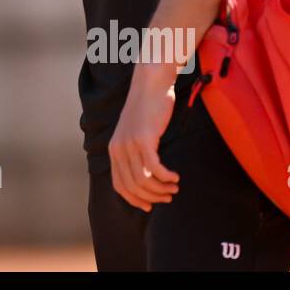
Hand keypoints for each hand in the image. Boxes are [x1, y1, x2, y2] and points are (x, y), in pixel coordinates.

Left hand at [107, 65, 180, 211]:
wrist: (150, 83)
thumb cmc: (148, 108)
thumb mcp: (136, 132)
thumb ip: (136, 151)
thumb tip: (147, 176)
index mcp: (114, 149)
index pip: (119, 185)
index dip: (134, 200)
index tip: (150, 206)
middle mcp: (118, 149)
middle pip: (132, 186)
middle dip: (151, 197)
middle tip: (168, 197)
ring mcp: (130, 143)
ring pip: (143, 180)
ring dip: (161, 189)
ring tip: (174, 187)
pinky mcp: (144, 138)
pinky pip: (154, 168)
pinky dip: (166, 177)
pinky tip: (175, 177)